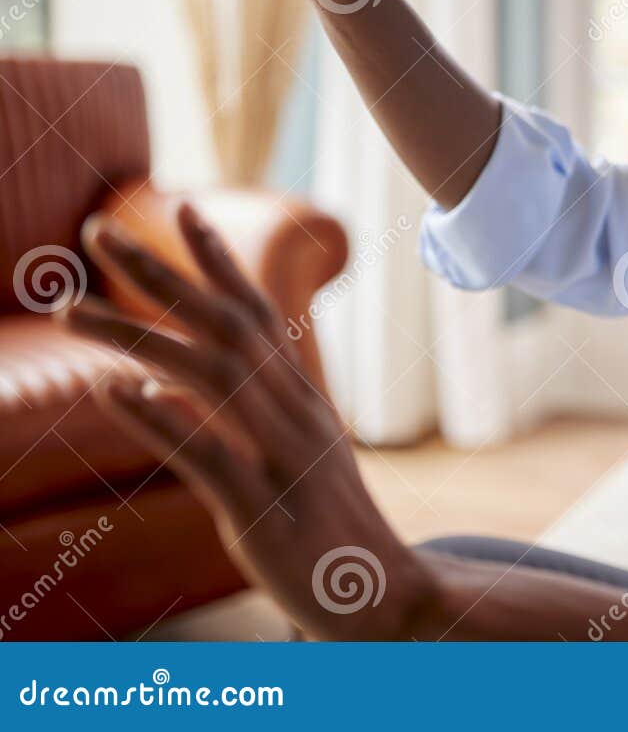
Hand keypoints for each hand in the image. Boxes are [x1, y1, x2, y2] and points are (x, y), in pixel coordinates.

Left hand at [60, 205, 431, 640]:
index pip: (256, 312)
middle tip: (98, 230)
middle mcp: (291, 412)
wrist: (382, 593)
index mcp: (298, 398)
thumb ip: (233, 416)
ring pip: (205, 376)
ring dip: (134, 335)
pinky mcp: (262, 508)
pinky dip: (161, 420)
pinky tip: (116, 394)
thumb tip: (153, 382)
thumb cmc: (326, 526)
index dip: (215, 259)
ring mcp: (279, 456)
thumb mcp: (289, 456)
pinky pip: (207, 455)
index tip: (181, 206)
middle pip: (221, 326)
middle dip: (157, 274)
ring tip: (71, 309)